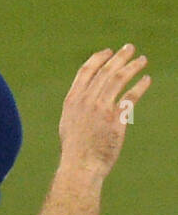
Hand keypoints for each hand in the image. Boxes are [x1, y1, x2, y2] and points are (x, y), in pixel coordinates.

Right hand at [57, 45, 149, 176]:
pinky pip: (131, 96)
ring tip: (142, 60)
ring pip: (119, 79)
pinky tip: (146, 80)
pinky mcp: (116, 119)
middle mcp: (86, 101)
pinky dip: (140, 86)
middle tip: (130, 48)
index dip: (98, 58)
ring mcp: (101, 109)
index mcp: (72, 101)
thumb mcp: (68, 124)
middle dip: (119, 57)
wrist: (80, 166)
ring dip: (132, 66)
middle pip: (105, 71)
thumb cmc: (75, 149)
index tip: (109, 52)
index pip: (86, 71)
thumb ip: (77, 107)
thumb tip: (86, 97)